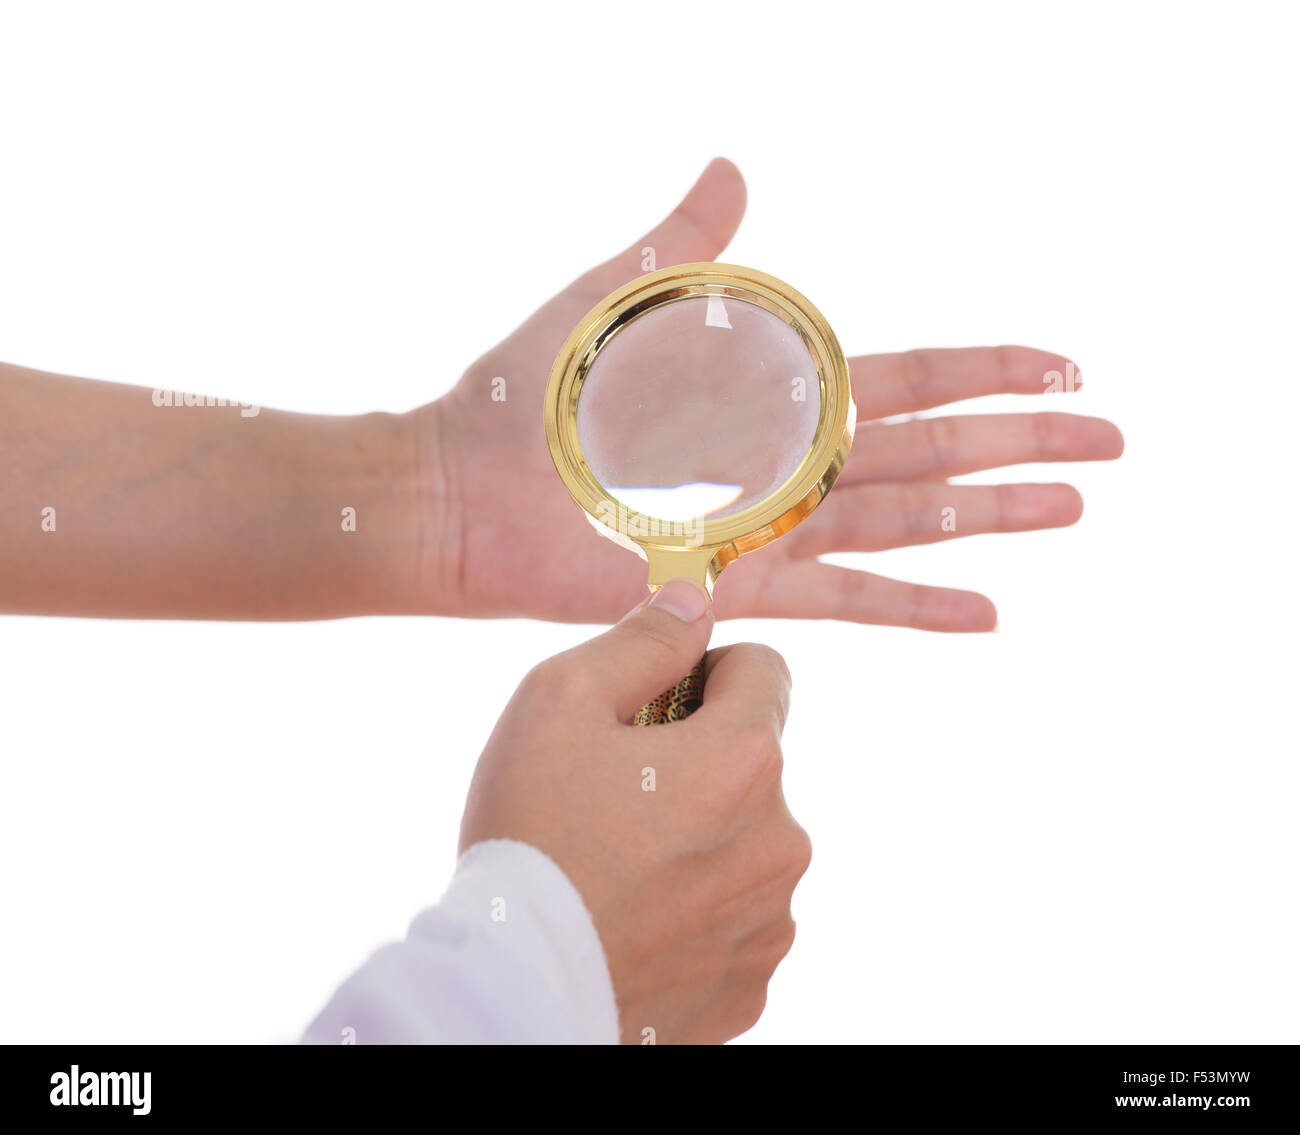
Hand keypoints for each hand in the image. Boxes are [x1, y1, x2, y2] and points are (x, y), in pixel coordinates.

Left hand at [413, 158, 1123, 630]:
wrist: (459, 491)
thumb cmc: (525, 396)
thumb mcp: (616, 300)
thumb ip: (684, 245)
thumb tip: (733, 169)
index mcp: (767, 393)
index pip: (902, 376)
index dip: (983, 373)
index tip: (1058, 369)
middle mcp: (783, 464)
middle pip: (927, 448)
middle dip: (1019, 446)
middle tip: (1107, 447)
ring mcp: (766, 528)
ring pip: (904, 518)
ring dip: (990, 514)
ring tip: (1071, 510)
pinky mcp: (734, 584)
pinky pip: (841, 598)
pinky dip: (913, 604)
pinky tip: (983, 611)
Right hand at [458, 578, 808, 1043]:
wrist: (512, 991)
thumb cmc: (529, 837)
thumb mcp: (560, 700)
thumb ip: (643, 639)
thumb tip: (697, 601)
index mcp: (745, 759)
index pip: (766, 669)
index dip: (706, 673)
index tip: (654, 707)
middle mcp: (781, 838)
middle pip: (755, 762)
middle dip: (699, 761)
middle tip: (616, 795)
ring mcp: (771, 918)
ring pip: (747, 841)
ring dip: (702, 837)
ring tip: (620, 865)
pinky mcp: (751, 981)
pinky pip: (736, 916)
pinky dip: (698, 909)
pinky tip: (635, 919)